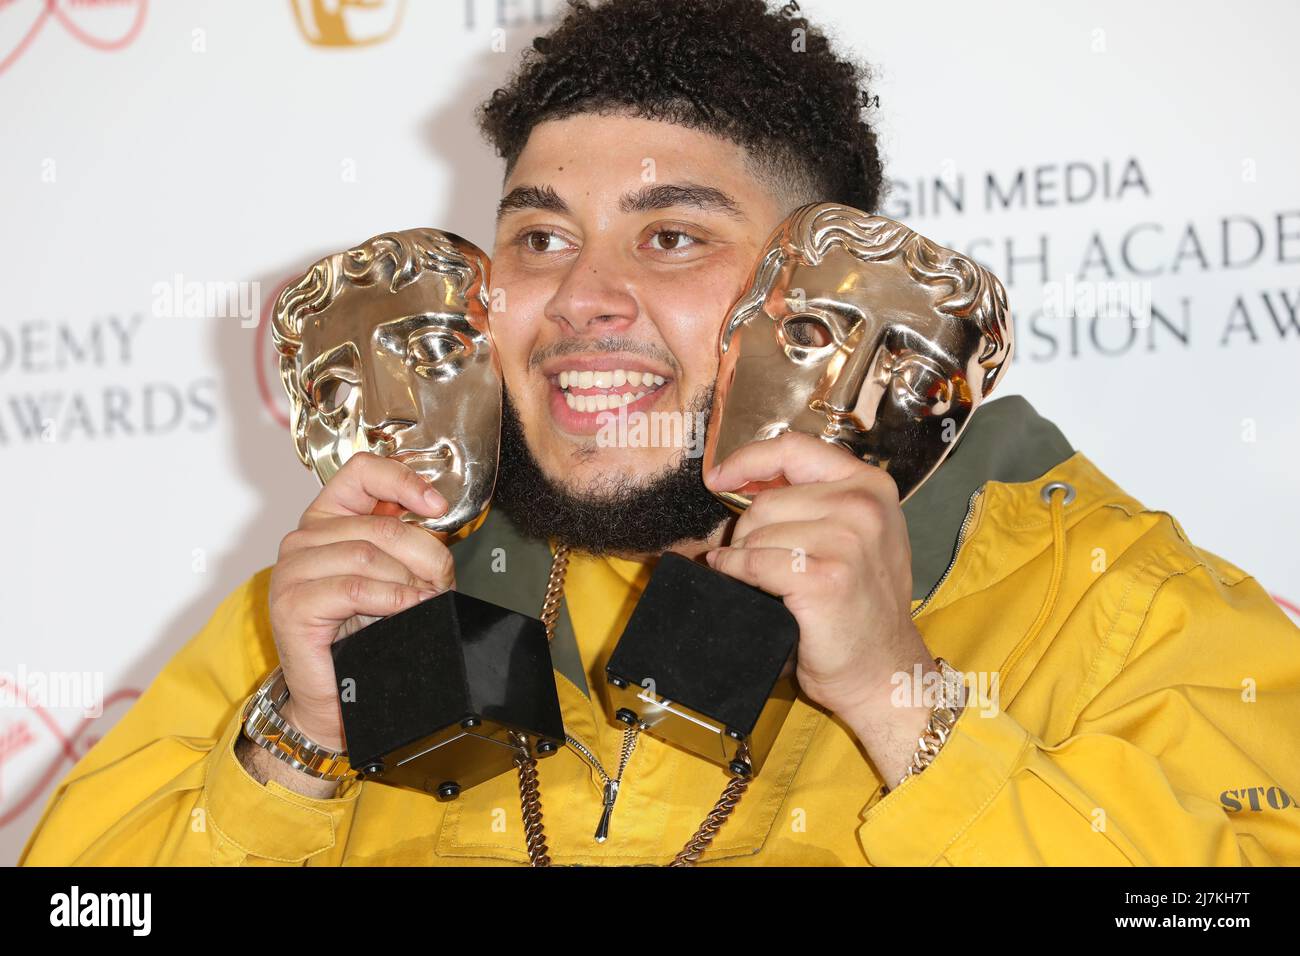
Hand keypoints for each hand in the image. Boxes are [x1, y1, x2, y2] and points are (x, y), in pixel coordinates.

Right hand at [267, 452, 454, 752]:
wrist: (338, 699)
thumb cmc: (364, 637)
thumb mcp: (390, 575)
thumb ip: (402, 542)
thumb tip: (435, 519)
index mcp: (327, 520)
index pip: (361, 471)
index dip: (403, 481)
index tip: (436, 507)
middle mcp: (304, 539)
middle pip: (379, 524)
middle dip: (424, 554)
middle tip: (442, 584)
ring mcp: (292, 570)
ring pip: (368, 553)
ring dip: (410, 580)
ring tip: (424, 603)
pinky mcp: (292, 603)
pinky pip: (354, 587)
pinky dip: (391, 597)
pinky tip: (407, 609)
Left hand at [703, 431, 936, 782]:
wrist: (882, 671)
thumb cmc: (859, 605)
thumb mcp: (854, 535)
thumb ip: (815, 500)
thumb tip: (741, 480)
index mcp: (871, 486)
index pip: (794, 448)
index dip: (748, 460)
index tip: (719, 478)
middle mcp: (863, 506)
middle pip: (767, 501)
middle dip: (750, 534)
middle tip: (768, 566)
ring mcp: (847, 540)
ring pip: (756, 533)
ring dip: (747, 560)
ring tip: (774, 585)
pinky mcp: (823, 577)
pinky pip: (751, 563)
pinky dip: (737, 574)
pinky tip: (749, 589)